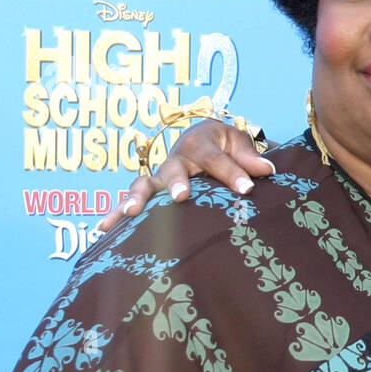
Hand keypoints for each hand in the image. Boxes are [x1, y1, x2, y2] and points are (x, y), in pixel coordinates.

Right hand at [96, 119, 274, 231]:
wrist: (202, 140)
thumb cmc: (223, 145)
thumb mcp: (238, 144)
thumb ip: (250, 157)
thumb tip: (267, 171)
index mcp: (199, 144)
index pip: (216, 159)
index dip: (232, 173)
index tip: (247, 189)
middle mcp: (175, 159)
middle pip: (174, 169)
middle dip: (176, 182)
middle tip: (181, 196)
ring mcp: (159, 177)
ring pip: (144, 184)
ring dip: (136, 198)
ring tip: (131, 213)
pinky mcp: (151, 192)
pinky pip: (129, 203)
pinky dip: (115, 214)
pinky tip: (103, 231)